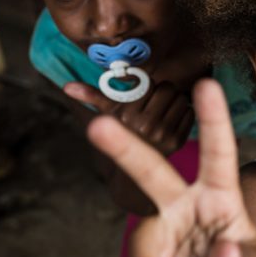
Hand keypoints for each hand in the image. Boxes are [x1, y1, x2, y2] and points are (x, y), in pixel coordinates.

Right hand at [64, 80, 193, 156]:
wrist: (134, 172)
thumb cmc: (119, 135)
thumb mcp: (105, 116)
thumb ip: (90, 97)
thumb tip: (66, 86)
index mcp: (126, 117)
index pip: (148, 84)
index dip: (147, 86)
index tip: (143, 94)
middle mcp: (144, 127)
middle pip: (167, 88)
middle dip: (163, 90)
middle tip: (156, 100)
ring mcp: (163, 136)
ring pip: (180, 98)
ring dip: (174, 100)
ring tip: (164, 110)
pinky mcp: (178, 142)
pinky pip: (189, 113)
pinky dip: (183, 112)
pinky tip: (173, 120)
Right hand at [87, 79, 255, 256]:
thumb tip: (223, 253)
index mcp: (219, 195)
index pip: (218, 154)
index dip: (213, 120)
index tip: (205, 84)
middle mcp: (184, 204)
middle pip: (152, 172)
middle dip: (123, 148)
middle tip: (96, 125)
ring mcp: (160, 231)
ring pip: (142, 240)